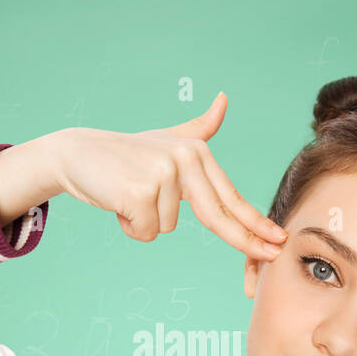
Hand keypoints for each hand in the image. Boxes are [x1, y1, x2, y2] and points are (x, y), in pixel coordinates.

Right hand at [50, 92, 288, 260]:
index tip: (279, 238)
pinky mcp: (140, 193)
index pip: (230, 195)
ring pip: (167, 228)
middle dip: (245, 240)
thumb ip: (199, 127)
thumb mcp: (166, 139)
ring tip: (128, 197)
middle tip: (272, 255)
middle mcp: (184, 161)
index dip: (256, 221)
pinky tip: (118, 202)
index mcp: (196, 153)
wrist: (77, 154)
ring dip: (145, 221)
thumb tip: (224, 100)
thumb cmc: (125, 154)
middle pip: (218, 215)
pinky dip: (129, 226)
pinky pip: (146, 232)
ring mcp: (162, 176)